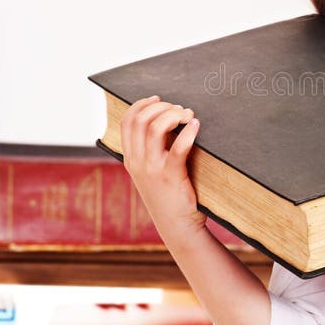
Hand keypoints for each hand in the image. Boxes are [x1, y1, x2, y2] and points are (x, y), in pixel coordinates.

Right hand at [120, 95, 205, 237]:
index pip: (127, 121)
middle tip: (180, 109)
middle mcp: (137, 162)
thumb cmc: (169, 195)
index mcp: (130, 158)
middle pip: (141, 119)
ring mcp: (152, 169)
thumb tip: (167, 120)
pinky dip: (188, 132)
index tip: (159, 99)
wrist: (177, 226)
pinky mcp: (170, 176)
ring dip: (174, 115)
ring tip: (188, 115)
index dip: (141, 104)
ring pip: (155, 128)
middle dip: (162, 106)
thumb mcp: (151, 171)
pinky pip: (178, 147)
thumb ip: (152, 149)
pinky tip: (197, 126)